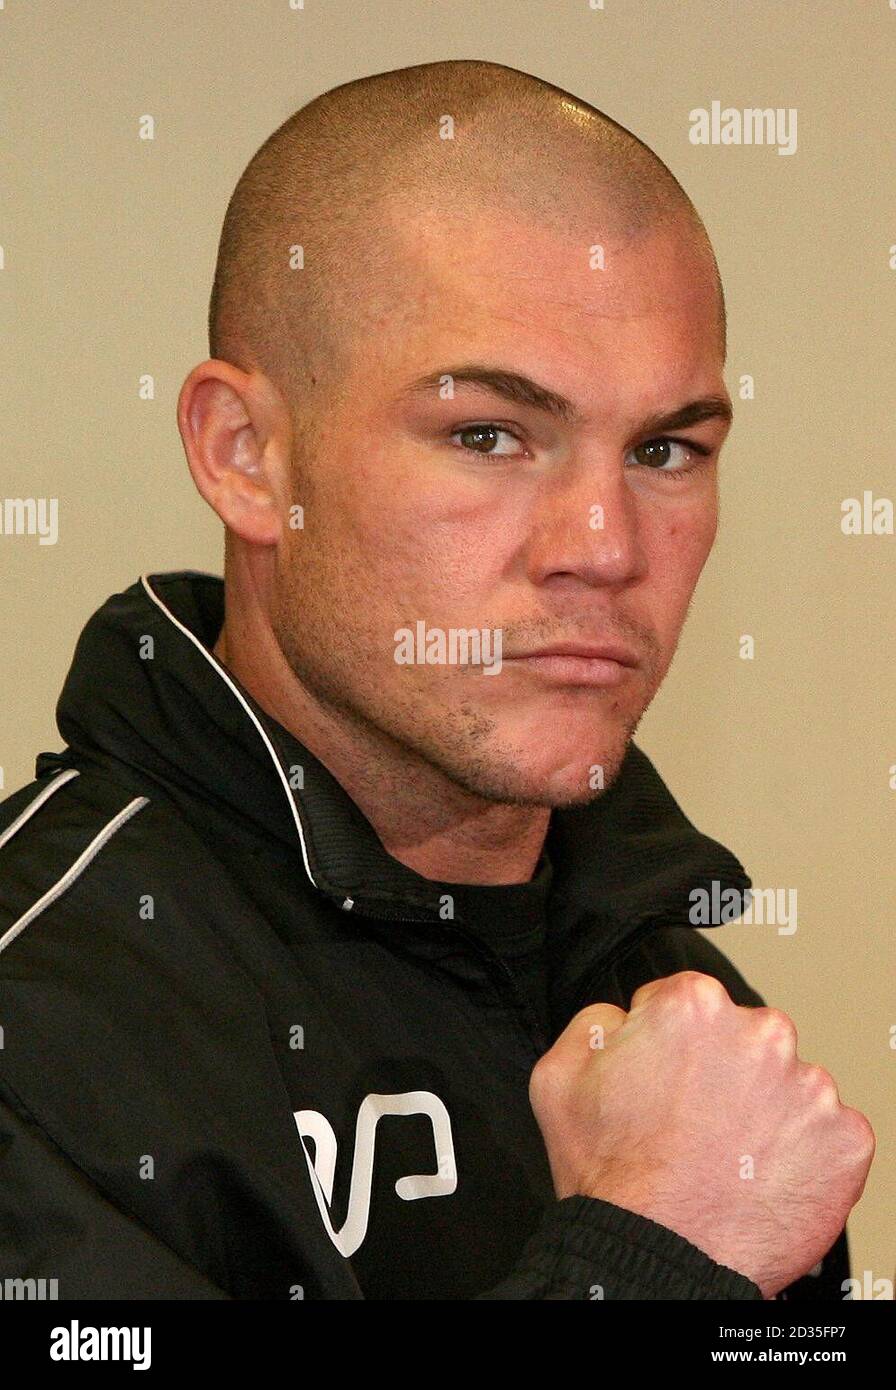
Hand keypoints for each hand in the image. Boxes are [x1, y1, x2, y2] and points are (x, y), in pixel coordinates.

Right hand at [529, 971, 874, 1297]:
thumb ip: (596, 1021)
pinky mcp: (843, 1141)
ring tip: (724, 1156)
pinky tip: (758, 1175)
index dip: (667, 1044)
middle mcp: (761, 1034)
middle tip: (691, 1122)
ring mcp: (809, 1089)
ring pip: (786, 1084)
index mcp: (694, 1006)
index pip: (688, 1002)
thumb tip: (623, 1016)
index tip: (663, 1079)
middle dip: (720, 1072)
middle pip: (742, 1038)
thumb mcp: (559, 1074)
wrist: (656, 1255)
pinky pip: (825, 1134)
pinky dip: (798, 1153)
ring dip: (761, 1111)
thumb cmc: (610, 1175)